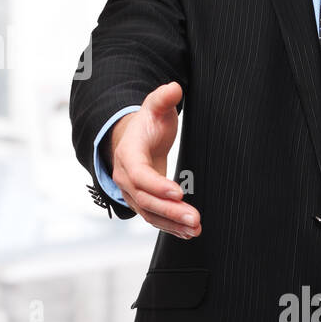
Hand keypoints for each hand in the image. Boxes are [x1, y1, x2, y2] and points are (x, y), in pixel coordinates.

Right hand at [109, 81, 200, 238]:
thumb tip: (173, 89)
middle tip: (194, 218)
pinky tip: (188, 232)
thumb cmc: (148, 123)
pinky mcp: (143, 201)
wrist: (135, 138)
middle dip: (170, 211)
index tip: (179, 192)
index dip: (158, 185)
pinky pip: (154, 218)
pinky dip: (170, 227)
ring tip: (195, 228)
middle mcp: (126, 177)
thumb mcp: (155, 107)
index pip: (140, 174)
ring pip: (150, 213)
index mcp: (128, 154)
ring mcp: (132, 192)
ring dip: (172, 223)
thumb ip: (163, 98)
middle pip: (146, 199)